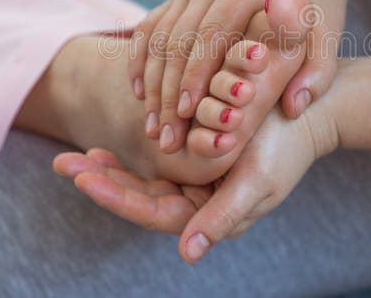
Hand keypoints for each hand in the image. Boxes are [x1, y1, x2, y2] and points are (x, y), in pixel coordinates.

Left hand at [53, 103, 337, 261]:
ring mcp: (196, 186)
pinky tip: (107, 150)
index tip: (82, 177)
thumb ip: (221, 219)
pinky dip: (129, 160)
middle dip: (101, 181)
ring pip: (142, 184)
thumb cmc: (285, 149)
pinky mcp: (197, 165)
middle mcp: (198, 206)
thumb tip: (186, 254)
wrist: (308, 116)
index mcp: (210, 216)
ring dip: (108, 171)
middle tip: (63, 162)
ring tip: (76, 158)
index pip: (152, 212)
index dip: (115, 196)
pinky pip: (154, 167)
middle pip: (140, 199)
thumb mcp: (257, 184)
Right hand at [129, 0, 344, 153]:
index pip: (212, 33)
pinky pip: (151, 27)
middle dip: (168, 92)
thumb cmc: (311, 19)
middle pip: (179, 38)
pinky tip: (141, 95)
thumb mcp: (326, 41)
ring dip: (152, 85)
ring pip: (159, 36)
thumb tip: (292, 107)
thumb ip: (317, 74)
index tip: (187, 115)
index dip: (196, 75)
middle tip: (167, 137)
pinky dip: (141, 61)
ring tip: (155, 129)